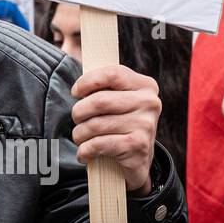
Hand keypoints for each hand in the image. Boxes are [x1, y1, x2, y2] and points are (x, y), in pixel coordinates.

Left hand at [70, 64, 160, 194]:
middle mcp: (150, 103)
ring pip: (96, 125)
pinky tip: (84, 153)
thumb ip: (101, 83)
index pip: (111, 74)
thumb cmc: (120, 122)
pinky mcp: (138, 146)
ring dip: (79, 134)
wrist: (138, 159)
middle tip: (77, 119)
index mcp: (145, 85)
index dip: (86, 81)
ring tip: (80, 137)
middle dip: (79, 112)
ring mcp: (146, 125)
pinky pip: (99, 144)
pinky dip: (85, 150)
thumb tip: (73, 64)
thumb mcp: (116, 99)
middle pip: (99, 101)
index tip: (76, 92)